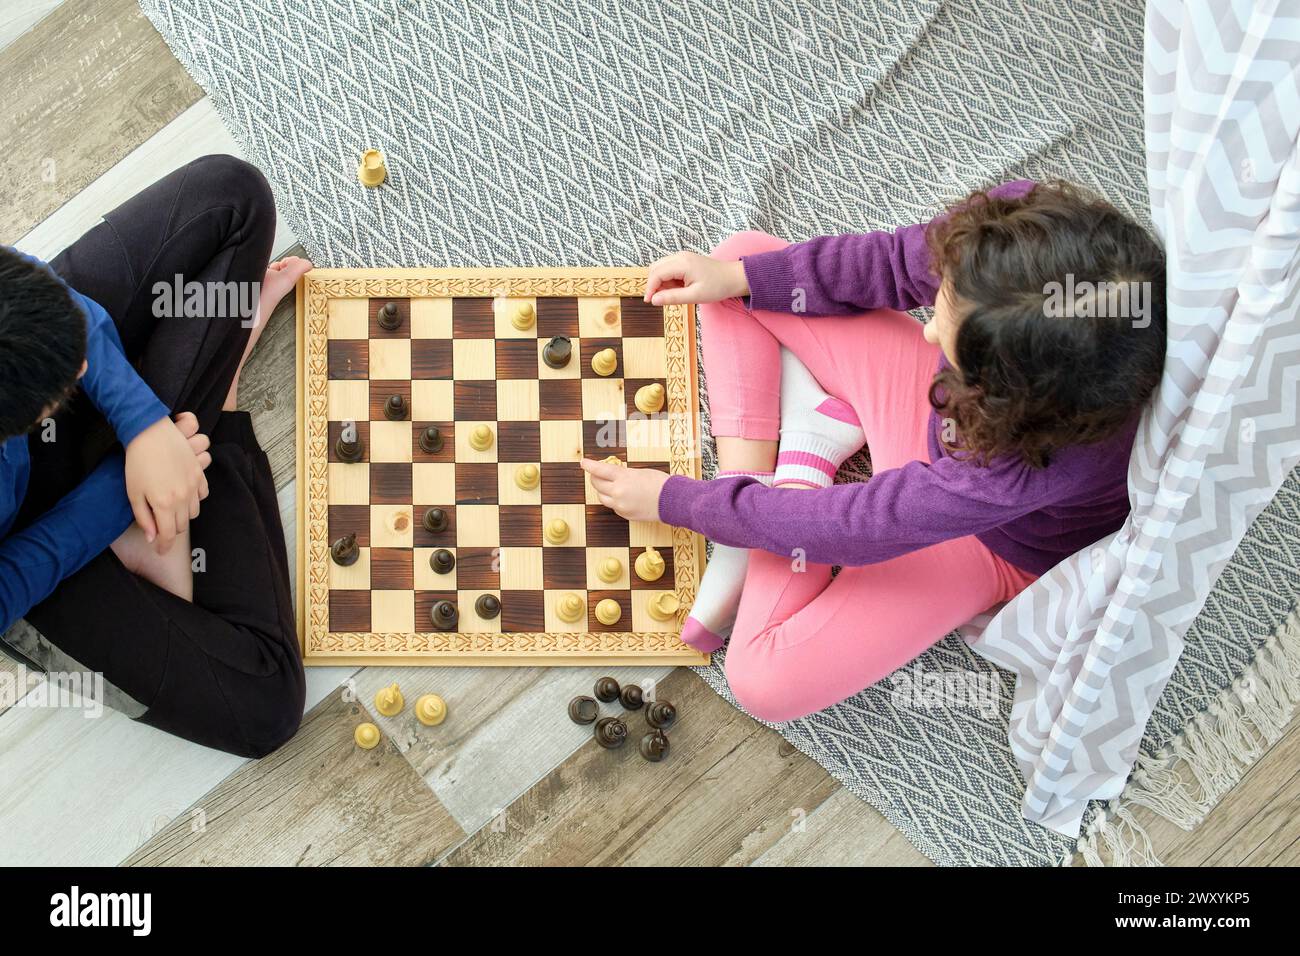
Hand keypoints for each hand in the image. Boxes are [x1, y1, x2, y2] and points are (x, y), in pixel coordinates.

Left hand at [124, 413, 211, 553]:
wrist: (150, 433)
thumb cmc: (137, 463)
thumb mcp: (133, 494)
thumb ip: (144, 518)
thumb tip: (152, 537)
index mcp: (164, 505)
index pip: (167, 535)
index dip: (164, 546)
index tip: (160, 551)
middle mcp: (182, 498)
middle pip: (181, 525)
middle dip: (170, 530)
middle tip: (159, 527)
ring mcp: (193, 485)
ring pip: (193, 512)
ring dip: (182, 515)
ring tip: (170, 509)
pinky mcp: (199, 473)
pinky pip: (202, 494)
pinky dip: (194, 500)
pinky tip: (183, 495)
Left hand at [580, 458, 670, 522]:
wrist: (672, 501)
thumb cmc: (660, 483)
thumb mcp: (639, 472)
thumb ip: (624, 474)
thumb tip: (613, 475)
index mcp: (622, 478)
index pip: (599, 470)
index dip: (589, 465)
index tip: (583, 462)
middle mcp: (618, 492)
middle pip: (597, 484)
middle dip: (595, 477)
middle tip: (598, 474)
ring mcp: (620, 505)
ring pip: (602, 497)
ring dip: (603, 490)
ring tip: (612, 486)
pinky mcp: (625, 515)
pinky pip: (613, 507)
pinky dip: (614, 501)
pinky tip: (624, 497)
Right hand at [644, 252, 748, 306]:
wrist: (733, 278)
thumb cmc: (718, 287)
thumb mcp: (694, 296)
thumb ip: (672, 298)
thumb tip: (654, 300)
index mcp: (682, 264)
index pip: (656, 274)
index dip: (650, 288)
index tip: (649, 302)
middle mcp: (680, 256)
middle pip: (655, 268)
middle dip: (654, 284)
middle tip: (663, 299)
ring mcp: (682, 257)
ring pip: (660, 268)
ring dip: (661, 282)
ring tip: (676, 294)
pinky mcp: (685, 260)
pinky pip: (669, 268)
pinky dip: (668, 279)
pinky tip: (679, 288)